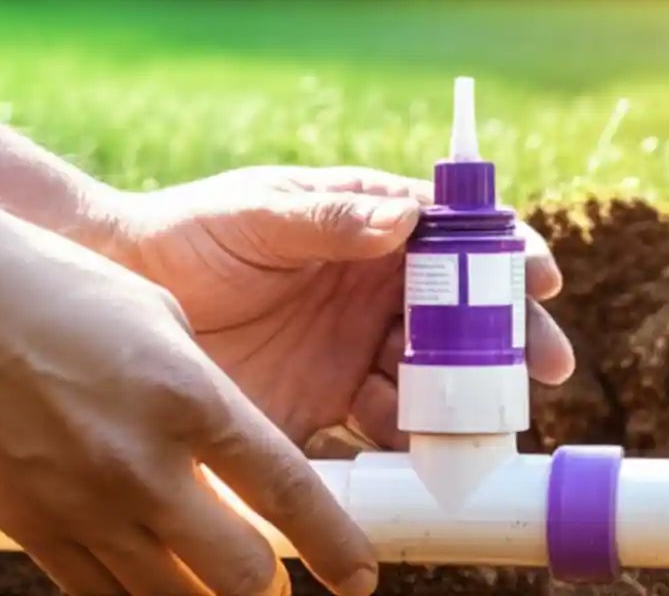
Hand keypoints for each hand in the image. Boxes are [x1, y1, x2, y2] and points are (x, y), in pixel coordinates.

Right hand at [0, 218, 376, 595]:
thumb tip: (240, 452)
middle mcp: (144, 463)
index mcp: (192, 400)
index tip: (359, 577)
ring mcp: (85, 503)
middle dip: (269, 589)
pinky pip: (100, 595)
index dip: (334, 545)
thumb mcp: (169, 325)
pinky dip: (138, 594)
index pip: (287, 492)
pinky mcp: (33, 527)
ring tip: (217, 583)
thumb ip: (213, 396)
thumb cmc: (69, 294)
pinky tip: (153, 579)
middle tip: (276, 582)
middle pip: (239, 574)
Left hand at [109, 166, 573, 448]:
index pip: (459, 239)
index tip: (541, 278)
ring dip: (467, 398)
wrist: (121, 298)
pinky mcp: (328, 405)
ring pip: (436, 376)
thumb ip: (329, 219)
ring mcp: (358, 351)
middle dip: (513, 339)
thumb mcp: (258, 215)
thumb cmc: (191, 234)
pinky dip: (411, 440)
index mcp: (373, 232)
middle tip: (547, 365)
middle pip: (466, 315)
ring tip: (486, 421)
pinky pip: (384, 426)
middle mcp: (378, 293)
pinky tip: (425, 452)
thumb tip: (408, 219)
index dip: (507, 256)